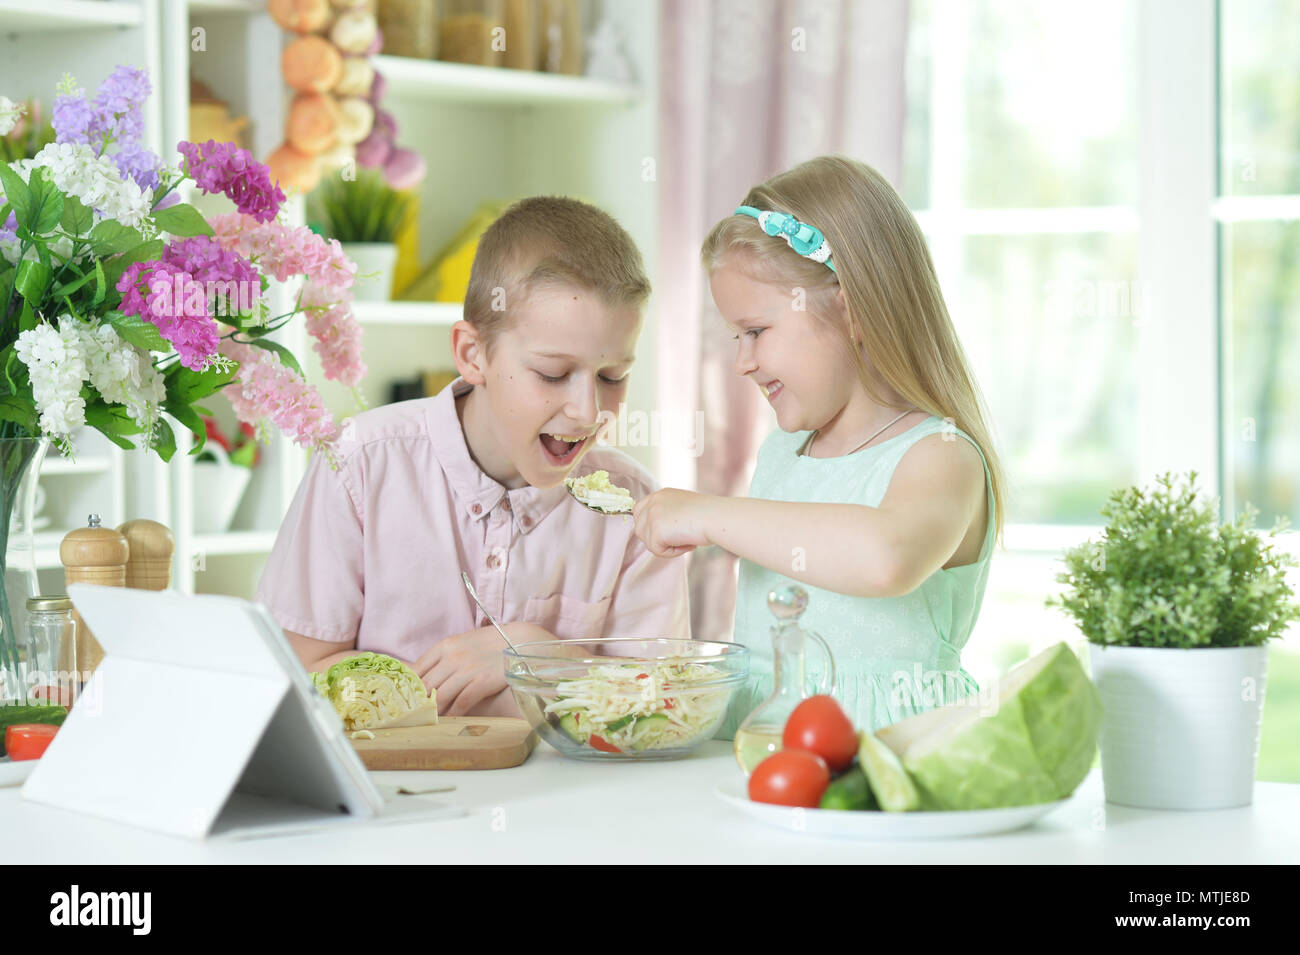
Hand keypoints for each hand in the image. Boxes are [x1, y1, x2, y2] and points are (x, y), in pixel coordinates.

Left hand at [415, 622, 553, 716]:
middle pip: (426, 685)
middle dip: (417, 703)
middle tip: (411, 716)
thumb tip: (419, 674)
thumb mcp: (461, 643)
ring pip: (441, 696)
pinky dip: (453, 714)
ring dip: (433, 711)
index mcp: (445, 646)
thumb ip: (442, 657)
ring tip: (428, 722)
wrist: (520, 640)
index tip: (403, 700)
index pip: (417, 669)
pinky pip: (461, 702)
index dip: (407, 687)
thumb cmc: (490, 644)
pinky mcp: (481, 682)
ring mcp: (467, 669)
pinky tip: (450, 720)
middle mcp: (453, 657)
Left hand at [633, 488, 712, 557]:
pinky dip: (673, 552)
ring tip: (687, 539)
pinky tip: (688, 543)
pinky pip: (657, 551)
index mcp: (660, 495)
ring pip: (648, 542)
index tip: (668, 533)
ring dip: (667, 546)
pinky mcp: (655, 531)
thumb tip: (660, 533)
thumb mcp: (683, 508)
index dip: (650, 526)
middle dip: (657, 539)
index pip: (639, 512)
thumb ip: (667, 515)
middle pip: (640, 529)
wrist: (717, 517)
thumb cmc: (709, 515)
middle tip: (681, 537)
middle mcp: (653, 502)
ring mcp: (652, 515)